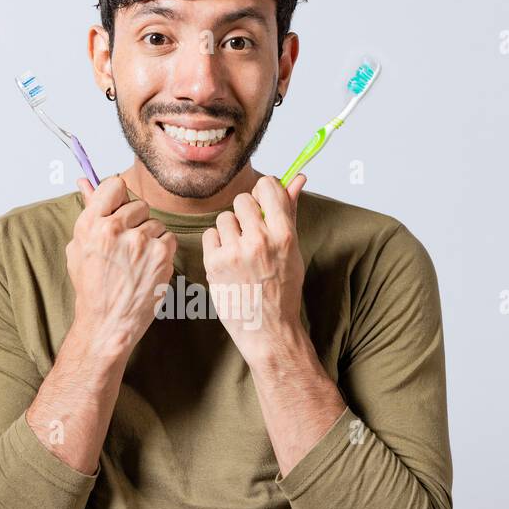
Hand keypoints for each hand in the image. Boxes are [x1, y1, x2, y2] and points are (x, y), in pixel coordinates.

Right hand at [67, 175, 177, 359]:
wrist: (108, 322)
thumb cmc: (92, 285)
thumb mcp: (80, 246)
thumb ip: (89, 212)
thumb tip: (85, 180)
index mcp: (91, 224)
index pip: (114, 185)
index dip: (119, 197)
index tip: (119, 209)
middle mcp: (115, 229)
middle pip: (138, 204)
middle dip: (135, 221)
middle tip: (126, 246)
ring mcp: (141, 241)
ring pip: (155, 222)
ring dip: (150, 238)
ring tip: (136, 261)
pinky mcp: (162, 254)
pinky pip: (169, 237)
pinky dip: (163, 250)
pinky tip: (149, 266)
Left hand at [201, 173, 307, 365]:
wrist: (268, 330)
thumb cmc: (283, 290)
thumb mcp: (293, 251)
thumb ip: (291, 212)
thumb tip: (298, 178)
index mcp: (284, 235)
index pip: (269, 187)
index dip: (264, 191)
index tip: (263, 201)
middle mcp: (260, 241)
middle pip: (242, 200)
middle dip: (245, 213)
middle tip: (251, 235)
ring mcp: (235, 253)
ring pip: (224, 218)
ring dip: (230, 231)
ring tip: (240, 253)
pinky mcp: (214, 264)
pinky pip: (210, 235)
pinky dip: (216, 245)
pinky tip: (227, 262)